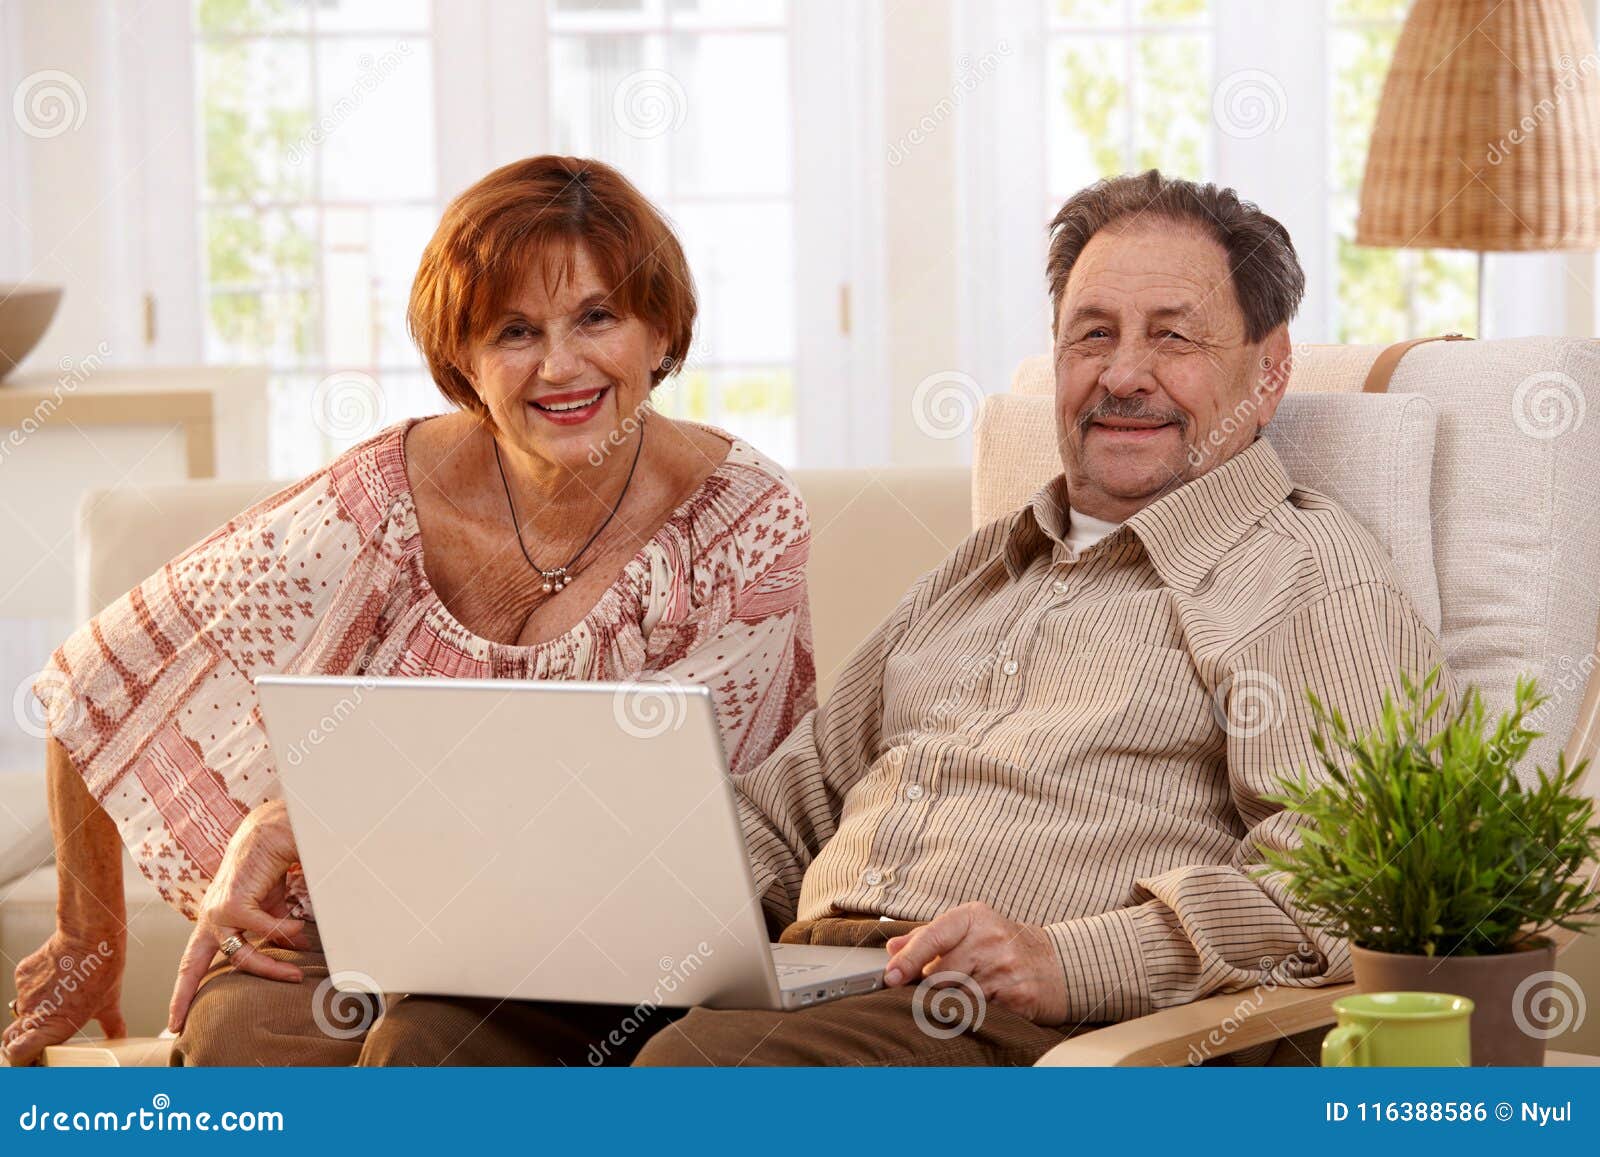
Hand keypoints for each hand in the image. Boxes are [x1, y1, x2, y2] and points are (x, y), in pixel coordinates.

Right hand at [3, 930, 125, 1065]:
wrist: (90, 937)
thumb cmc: (102, 970)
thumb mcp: (109, 1003)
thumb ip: (111, 1024)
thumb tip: (120, 1037)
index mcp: (54, 1026)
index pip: (17, 1054)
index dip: (19, 1060)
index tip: (29, 1062)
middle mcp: (35, 1013)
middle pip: (10, 1038)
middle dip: (18, 1042)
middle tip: (35, 1037)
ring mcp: (26, 994)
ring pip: (23, 1008)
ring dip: (36, 1008)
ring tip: (59, 995)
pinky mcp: (22, 975)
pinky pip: (25, 987)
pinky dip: (37, 986)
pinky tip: (57, 975)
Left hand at [167, 798, 309, 1032]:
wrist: (273, 830)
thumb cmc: (272, 864)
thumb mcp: (272, 905)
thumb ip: (274, 928)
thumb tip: (294, 951)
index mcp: (216, 919)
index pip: (195, 960)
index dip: (183, 991)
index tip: (173, 1021)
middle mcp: (211, 916)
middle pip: (195, 966)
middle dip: (183, 997)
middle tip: (176, 1027)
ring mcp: (218, 910)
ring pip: (240, 955)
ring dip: (271, 968)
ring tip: (296, 974)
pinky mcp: (233, 901)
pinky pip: (260, 931)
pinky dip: (283, 933)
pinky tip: (299, 929)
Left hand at [882, 901, 1068, 1025]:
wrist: (1056, 964)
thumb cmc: (1003, 944)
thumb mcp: (969, 928)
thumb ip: (928, 937)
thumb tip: (892, 948)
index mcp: (973, 918)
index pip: (932, 938)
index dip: (908, 960)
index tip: (890, 977)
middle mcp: (989, 940)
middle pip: (939, 974)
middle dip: (932, 986)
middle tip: (942, 987)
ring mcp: (1005, 969)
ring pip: (956, 997)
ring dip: (952, 1002)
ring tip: (966, 994)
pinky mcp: (1018, 998)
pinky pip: (979, 1014)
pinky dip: (973, 1015)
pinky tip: (983, 1005)